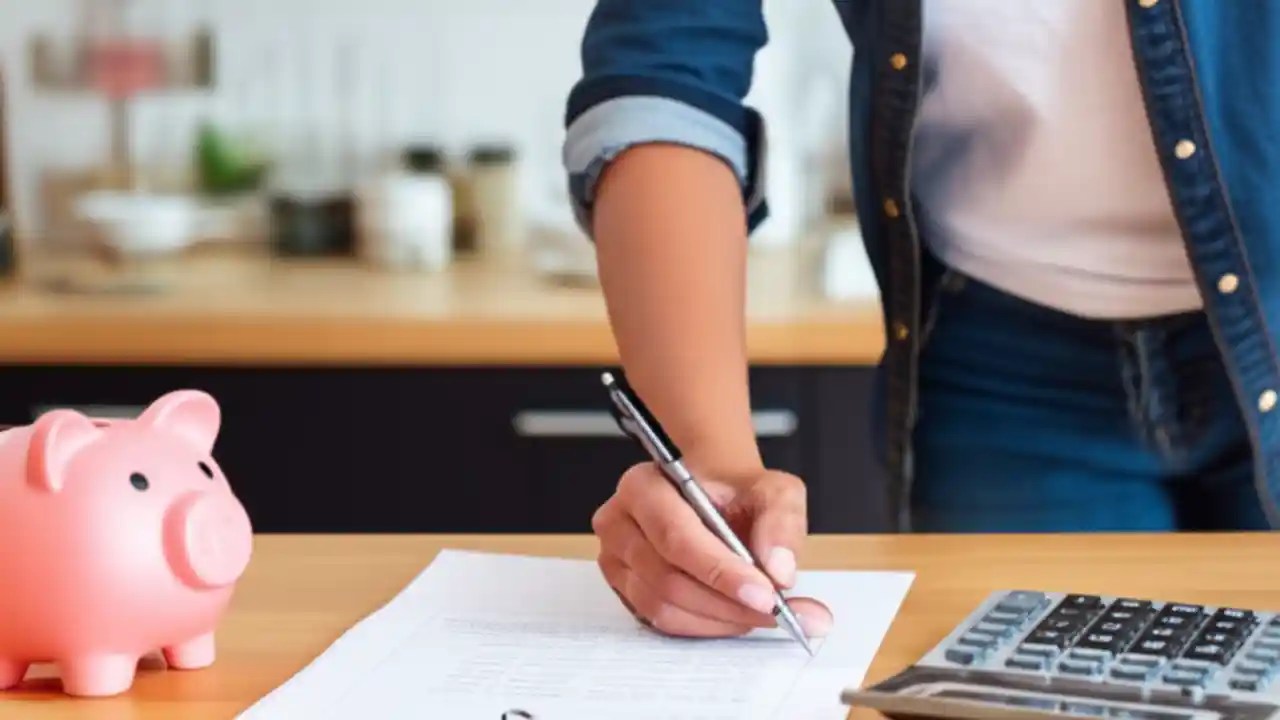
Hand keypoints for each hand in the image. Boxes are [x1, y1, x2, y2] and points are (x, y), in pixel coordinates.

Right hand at [593, 463, 832, 638]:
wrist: (713, 498)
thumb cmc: (735, 492)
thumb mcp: (773, 490)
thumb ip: (781, 523)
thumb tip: (779, 572)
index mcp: (645, 486)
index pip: (676, 537)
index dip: (720, 571)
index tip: (765, 594)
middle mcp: (618, 523)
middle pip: (668, 580)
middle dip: (726, 603)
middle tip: (774, 611)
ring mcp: (616, 561)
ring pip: (663, 607)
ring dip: (718, 619)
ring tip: (758, 611)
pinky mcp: (624, 591)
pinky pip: (661, 622)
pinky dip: (703, 625)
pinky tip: (732, 613)